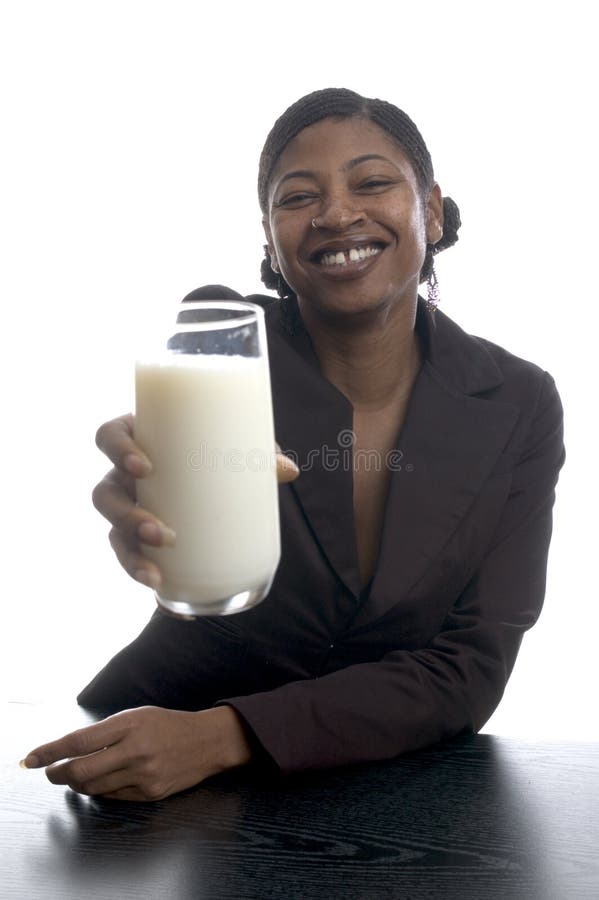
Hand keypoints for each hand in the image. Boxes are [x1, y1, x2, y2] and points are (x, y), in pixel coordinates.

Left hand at [21, 706, 252, 801]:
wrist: (208, 741)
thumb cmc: (169, 724)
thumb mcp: (138, 715)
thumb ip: (107, 731)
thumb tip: (72, 750)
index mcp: (130, 724)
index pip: (80, 741)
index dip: (51, 751)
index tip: (32, 758)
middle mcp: (136, 750)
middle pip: (81, 771)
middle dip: (57, 774)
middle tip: (50, 772)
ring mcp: (144, 775)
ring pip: (94, 788)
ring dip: (76, 785)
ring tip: (73, 777)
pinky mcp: (151, 793)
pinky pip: (113, 796)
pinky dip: (100, 790)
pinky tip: (100, 782)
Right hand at [92, 414, 298, 591]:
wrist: (223, 479)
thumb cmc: (222, 451)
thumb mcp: (238, 447)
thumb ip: (260, 455)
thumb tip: (289, 471)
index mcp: (140, 442)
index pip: (109, 437)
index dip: (117, 451)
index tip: (145, 467)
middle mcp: (125, 478)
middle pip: (104, 496)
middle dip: (126, 518)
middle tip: (161, 533)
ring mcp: (130, 512)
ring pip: (114, 536)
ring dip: (131, 558)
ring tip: (156, 577)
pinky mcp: (144, 545)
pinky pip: (139, 567)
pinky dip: (157, 592)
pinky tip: (177, 608)